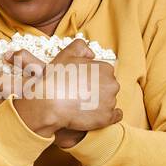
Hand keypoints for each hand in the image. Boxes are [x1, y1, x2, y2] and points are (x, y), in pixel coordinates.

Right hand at [6, 38, 121, 141]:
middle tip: (81, 94)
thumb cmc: (57, 78)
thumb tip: (92, 55)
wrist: (50, 103)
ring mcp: (110, 102)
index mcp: (106, 68)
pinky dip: (108, 116)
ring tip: (82, 105)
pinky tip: (98, 114)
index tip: (82, 83)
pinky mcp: (106, 118)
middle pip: (108, 87)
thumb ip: (81, 47)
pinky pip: (115, 116)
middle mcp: (112, 84)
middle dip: (98, 90)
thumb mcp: (67, 54)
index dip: (92, 78)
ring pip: (109, 101)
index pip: (104, 74)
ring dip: (100, 103)